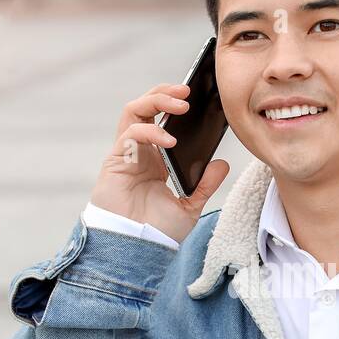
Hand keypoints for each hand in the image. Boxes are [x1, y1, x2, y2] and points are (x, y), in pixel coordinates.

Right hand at [88, 83, 230, 243]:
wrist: (137, 248)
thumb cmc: (156, 231)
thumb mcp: (190, 205)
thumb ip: (205, 184)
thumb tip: (223, 164)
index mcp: (155, 158)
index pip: (161, 118)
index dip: (174, 104)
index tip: (197, 97)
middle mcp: (139, 151)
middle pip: (146, 107)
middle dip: (164, 93)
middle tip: (187, 90)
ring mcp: (126, 153)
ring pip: (134, 111)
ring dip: (156, 101)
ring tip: (180, 103)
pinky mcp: (115, 160)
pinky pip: (130, 133)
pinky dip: (151, 131)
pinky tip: (169, 139)